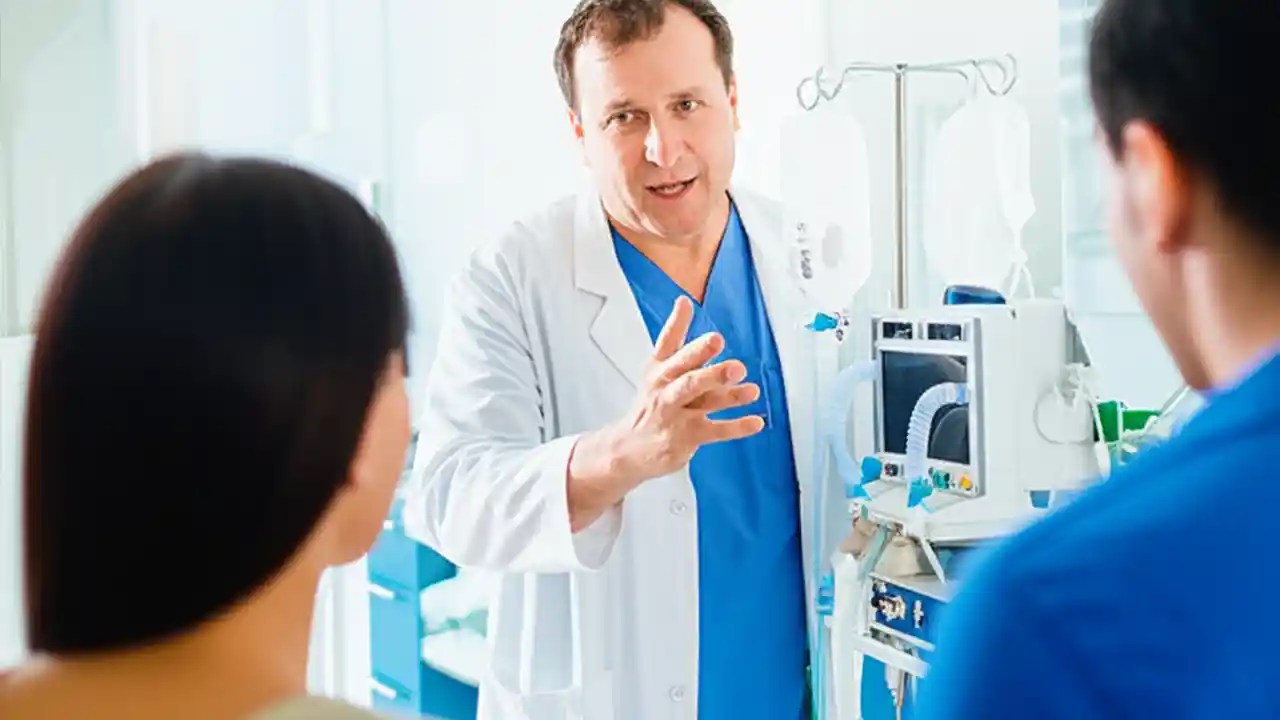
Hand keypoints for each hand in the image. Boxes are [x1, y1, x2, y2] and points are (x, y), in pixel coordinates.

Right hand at [567, 296, 763, 529]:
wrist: (629, 449)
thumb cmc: (652, 404)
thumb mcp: (658, 369)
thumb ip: (674, 337)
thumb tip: (683, 301)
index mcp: (659, 370)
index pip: (666, 344)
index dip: (675, 323)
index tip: (685, 304)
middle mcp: (665, 390)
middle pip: (685, 373)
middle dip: (701, 357)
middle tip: (718, 342)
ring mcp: (675, 415)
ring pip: (702, 401)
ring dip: (728, 394)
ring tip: (752, 390)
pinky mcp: (686, 437)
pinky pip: (715, 431)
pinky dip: (737, 427)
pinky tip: (756, 421)